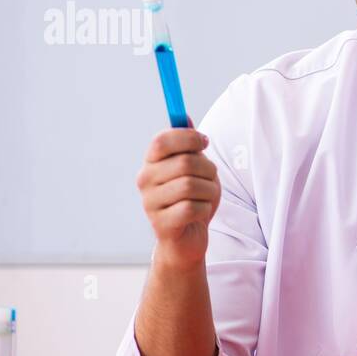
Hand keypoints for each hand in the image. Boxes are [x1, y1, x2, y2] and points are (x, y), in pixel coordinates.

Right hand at [136, 126, 220, 269]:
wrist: (187, 239)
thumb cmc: (193, 199)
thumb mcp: (195, 169)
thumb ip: (188, 145)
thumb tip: (183, 116)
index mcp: (151, 163)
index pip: (162, 140)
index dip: (188, 137)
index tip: (204, 142)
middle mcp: (145, 180)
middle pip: (185, 162)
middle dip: (208, 169)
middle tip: (211, 178)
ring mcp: (150, 203)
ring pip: (191, 185)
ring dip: (209, 191)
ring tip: (206, 198)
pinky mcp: (161, 224)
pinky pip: (192, 207)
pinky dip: (205, 209)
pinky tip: (200, 214)